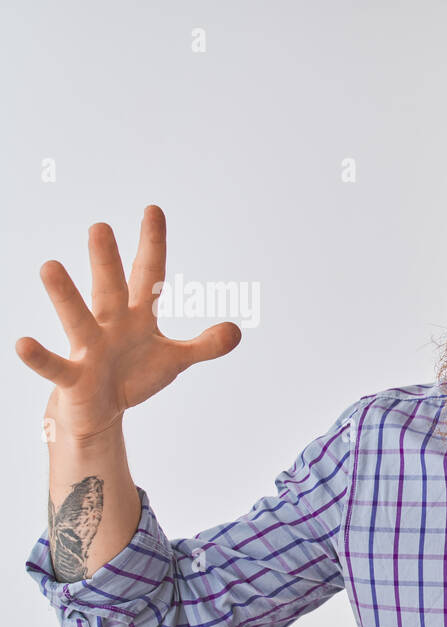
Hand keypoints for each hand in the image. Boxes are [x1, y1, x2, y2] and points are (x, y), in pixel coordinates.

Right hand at [15, 206, 241, 442]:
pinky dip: (39, 357)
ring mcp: (90, 348)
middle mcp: (110, 324)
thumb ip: (205, 345)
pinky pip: (55, 366)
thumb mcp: (175, 360)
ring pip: (77, 318)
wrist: (101, 410)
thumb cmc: (134, 376)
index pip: (149, 274)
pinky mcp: (74, 377)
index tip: (153, 209)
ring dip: (65, 295)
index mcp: (138, 315)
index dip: (152, 244)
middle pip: (110, 288)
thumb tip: (237, 331)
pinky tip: (22, 344)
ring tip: (49, 266)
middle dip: (107, 261)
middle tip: (100, 227)